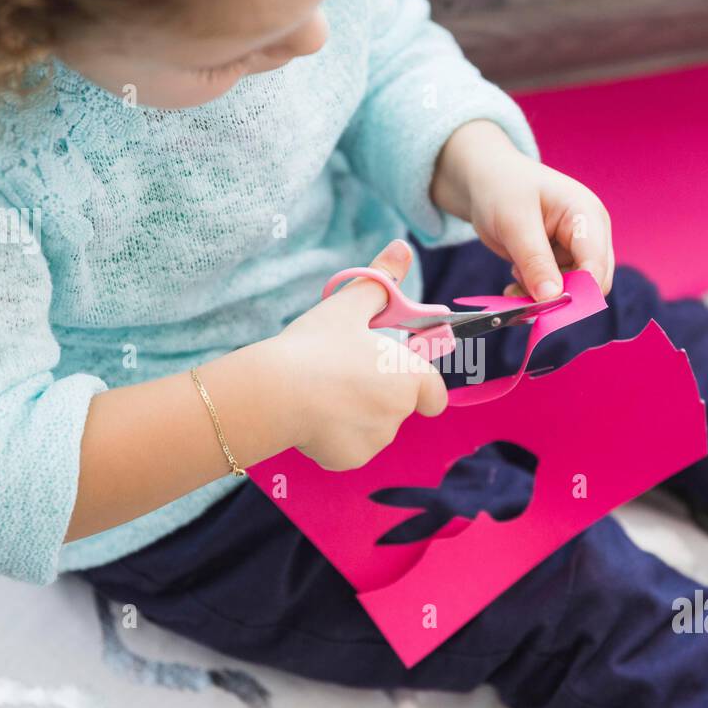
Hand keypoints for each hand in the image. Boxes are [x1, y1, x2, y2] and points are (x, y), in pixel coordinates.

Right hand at [270, 239, 447, 470]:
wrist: (274, 392)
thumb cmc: (314, 346)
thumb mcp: (347, 306)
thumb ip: (380, 280)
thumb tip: (401, 248)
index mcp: (408, 376)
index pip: (434, 391)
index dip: (419, 382)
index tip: (395, 372)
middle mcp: (399, 412)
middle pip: (397, 405)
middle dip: (377, 392)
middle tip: (341, 374)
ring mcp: (375, 439)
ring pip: (372, 426)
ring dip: (355, 414)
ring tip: (322, 392)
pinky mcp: (350, 459)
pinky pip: (349, 447)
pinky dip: (335, 436)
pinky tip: (312, 416)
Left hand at [431, 120, 613, 298]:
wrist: (484, 179)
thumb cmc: (501, 187)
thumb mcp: (514, 223)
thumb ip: (535, 261)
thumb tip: (552, 298)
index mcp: (587, 215)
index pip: (596, 265)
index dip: (578, 292)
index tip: (548, 309)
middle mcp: (589, 233)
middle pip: (591, 282)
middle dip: (558, 296)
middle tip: (522, 296)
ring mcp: (576, 248)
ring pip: (572, 291)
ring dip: (542, 296)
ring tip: (514, 279)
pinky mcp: (560, 260)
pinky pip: (556, 289)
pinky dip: (535, 293)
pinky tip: (514, 284)